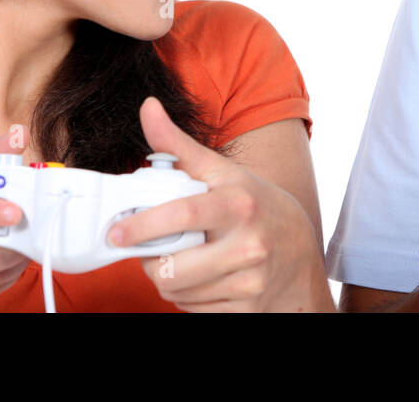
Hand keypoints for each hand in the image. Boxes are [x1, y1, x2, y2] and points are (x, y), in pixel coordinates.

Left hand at [106, 97, 331, 311]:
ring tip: (180, 260)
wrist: (302, 257)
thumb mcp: (225, 172)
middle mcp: (249, 244)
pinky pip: (194, 310)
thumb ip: (179, 145)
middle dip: (151, 262)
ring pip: (178, 293)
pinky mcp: (247, 310)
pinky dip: (187, 297)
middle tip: (150, 250)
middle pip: (173, 268)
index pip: (184, 214)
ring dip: (168, 279)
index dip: (144, 225)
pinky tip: (200, 278)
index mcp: (239, 204)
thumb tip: (148, 108)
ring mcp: (250, 281)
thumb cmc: (259, 207)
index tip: (116, 233)